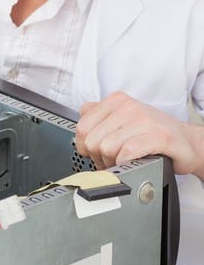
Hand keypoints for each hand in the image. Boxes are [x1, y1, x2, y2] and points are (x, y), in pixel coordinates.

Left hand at [76, 91, 200, 175]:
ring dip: (113, 163)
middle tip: (111, 161)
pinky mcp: (159, 136)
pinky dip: (125, 163)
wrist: (186, 141)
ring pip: (107, 147)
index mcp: (116, 101)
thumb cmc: (152, 134)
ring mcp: (144, 120)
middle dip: (98, 158)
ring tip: (123, 163)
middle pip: (92, 140)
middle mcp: (128, 107)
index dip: (85, 147)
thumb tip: (80, 132)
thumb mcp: (122, 119)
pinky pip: (127, 152)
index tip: (95, 153)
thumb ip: (98, 119)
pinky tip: (133, 163)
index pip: (82, 127)